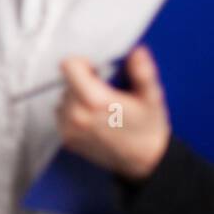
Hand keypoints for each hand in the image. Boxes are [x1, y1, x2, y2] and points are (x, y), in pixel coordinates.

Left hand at [55, 46, 171, 180]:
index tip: (97, 71)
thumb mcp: (151, 97)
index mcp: (94, 101)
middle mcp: (76, 115)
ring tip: (101, 107)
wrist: (143, 160)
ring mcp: (69, 129)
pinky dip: (74, 112)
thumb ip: (143, 72)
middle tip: (106, 92)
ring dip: (77, 97)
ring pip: (63, 98)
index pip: (69, 66)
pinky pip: (62, 114)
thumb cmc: (147, 128)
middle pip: (67, 82)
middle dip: (84, 81)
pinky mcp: (66, 139)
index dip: (83, 64)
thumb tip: (137, 52)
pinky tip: (94, 118)